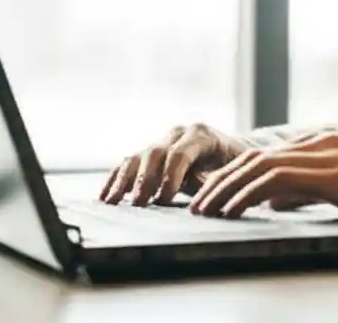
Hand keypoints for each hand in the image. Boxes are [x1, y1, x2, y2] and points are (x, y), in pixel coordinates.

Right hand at [99, 123, 248, 205]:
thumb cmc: (232, 166)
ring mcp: (162, 141)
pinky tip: (106, 196)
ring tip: (113, 201)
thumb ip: (213, 184)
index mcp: (201, 135)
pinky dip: (116, 179)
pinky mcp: (149, 153)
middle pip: (155, 153)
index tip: (163, 199)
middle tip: (139, 202)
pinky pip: (128, 164)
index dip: (170, 176)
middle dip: (146, 180)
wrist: (229, 153)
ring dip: (125, 181)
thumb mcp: (228, 173)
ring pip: (137, 157)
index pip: (180, 153)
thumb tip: (201, 202)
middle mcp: (178, 134)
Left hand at [187, 132, 337, 220]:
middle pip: (255, 158)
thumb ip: (307, 189)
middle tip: (197, 205)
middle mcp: (318, 143)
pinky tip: (233, 210)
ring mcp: (323, 154)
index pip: (266, 156)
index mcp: (322, 143)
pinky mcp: (328, 172)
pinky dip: (248, 194)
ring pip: (259, 167)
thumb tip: (274, 202)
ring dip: (227, 189)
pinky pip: (276, 180)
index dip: (234, 175)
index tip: (212, 196)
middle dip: (221, 181)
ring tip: (205, 211)